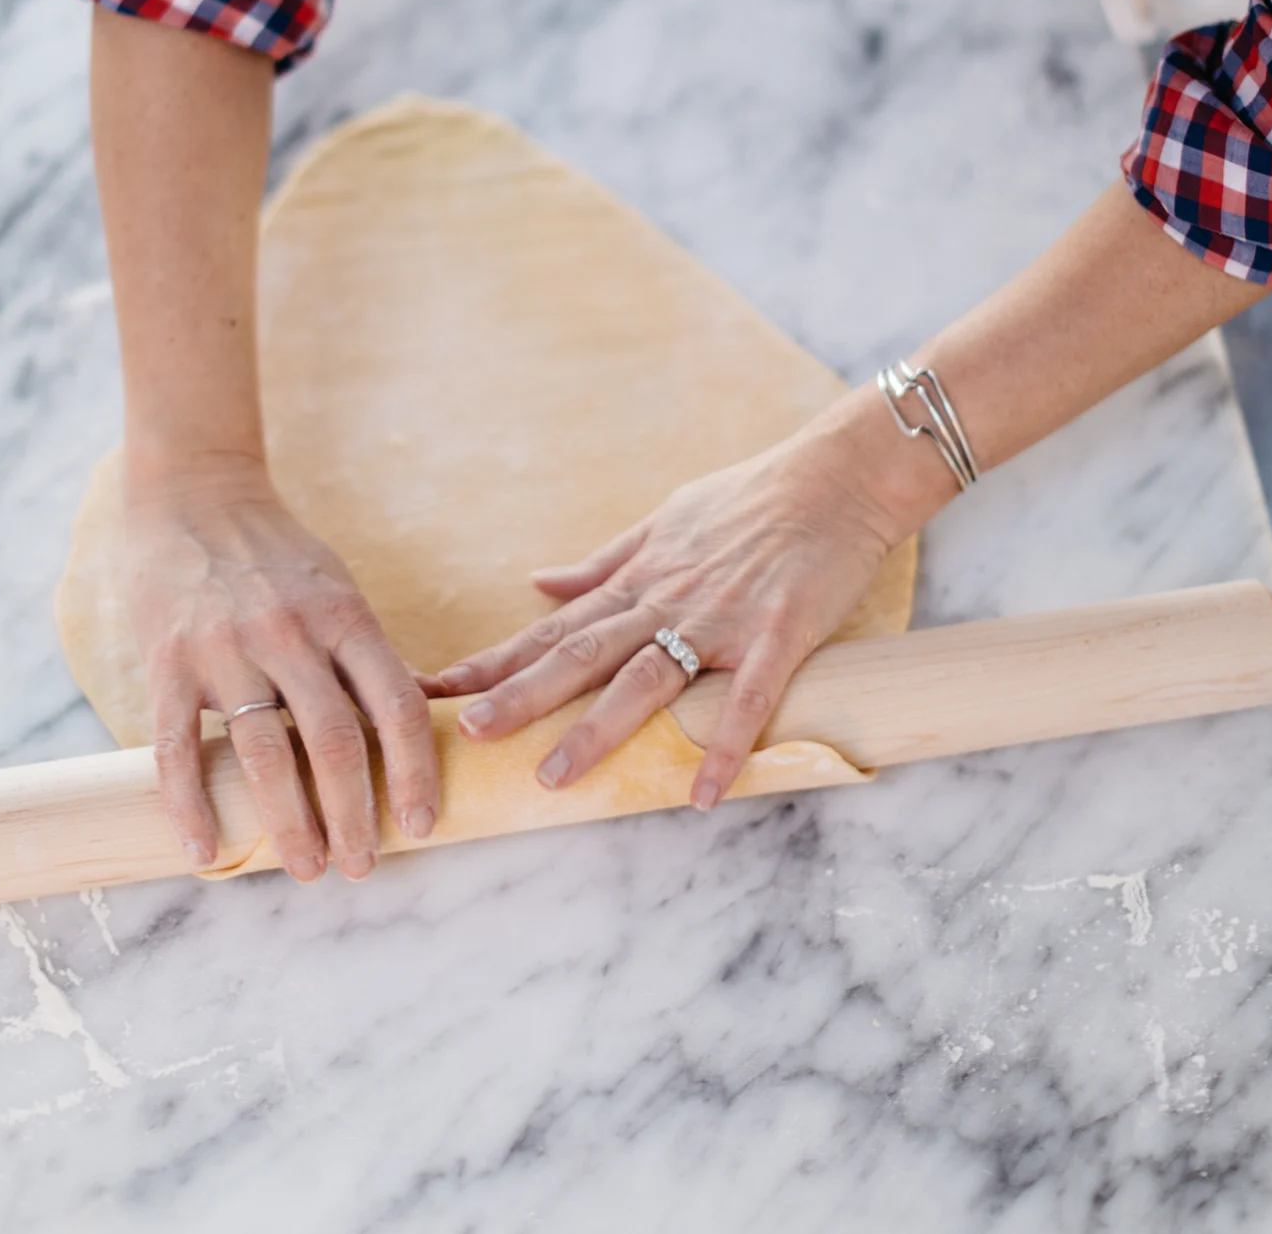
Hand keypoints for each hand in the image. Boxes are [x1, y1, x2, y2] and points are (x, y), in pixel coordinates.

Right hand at [126, 463, 438, 881]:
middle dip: (355, 816)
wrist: (193, 495)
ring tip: (308, 868)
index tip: (424, 822)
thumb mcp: (337, 590)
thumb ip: (368, 655)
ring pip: (264, 754)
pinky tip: (207, 850)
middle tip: (363, 866)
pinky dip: (191, 804)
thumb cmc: (276, 554)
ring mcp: (226, 649)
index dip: (416, 769)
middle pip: (336, 742)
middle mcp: (291, 634)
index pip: (397, 704)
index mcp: (344, 617)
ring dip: (291, 823)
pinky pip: (178, 746)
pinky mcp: (168, 662)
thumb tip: (424, 715)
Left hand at [429, 396, 941, 810]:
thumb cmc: (750, 499)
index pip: (551, 630)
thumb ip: (603, 562)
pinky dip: (723, 744)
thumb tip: (539, 580)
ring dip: (599, 728)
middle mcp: (665, 599)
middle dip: (521, 694)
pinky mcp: (776, 634)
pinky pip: (746, 697)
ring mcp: (720, 618)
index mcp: (636, 579)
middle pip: (581, 654)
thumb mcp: (663, 521)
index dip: (494, 663)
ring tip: (555, 776)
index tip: (436, 692)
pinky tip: (700, 794)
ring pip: (646, 677)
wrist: (834, 478)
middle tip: (467, 733)